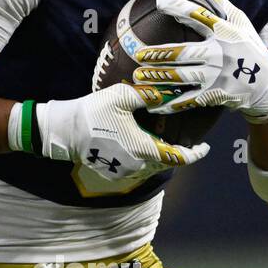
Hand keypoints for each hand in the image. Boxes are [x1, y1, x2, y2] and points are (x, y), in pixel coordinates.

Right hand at [35, 83, 210, 181]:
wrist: (63, 131)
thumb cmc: (93, 112)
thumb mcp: (122, 97)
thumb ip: (149, 95)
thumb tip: (170, 94)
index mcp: (144, 148)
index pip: (179, 157)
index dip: (195, 154)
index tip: (205, 147)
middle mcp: (137, 165)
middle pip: (165, 162)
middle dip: (174, 151)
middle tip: (178, 138)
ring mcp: (124, 171)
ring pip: (150, 165)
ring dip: (156, 154)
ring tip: (156, 138)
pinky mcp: (111, 172)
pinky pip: (135, 168)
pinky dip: (141, 158)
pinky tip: (135, 144)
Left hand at [134, 0, 267, 123]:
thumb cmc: (250, 48)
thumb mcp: (240, 23)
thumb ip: (219, 3)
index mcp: (225, 33)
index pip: (199, 16)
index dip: (179, 7)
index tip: (159, 1)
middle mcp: (219, 54)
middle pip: (184, 53)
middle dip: (159, 54)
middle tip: (138, 53)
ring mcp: (216, 76)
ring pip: (181, 77)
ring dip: (158, 77)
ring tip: (138, 75)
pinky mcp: (214, 95)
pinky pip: (187, 100)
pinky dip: (169, 104)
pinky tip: (152, 104)